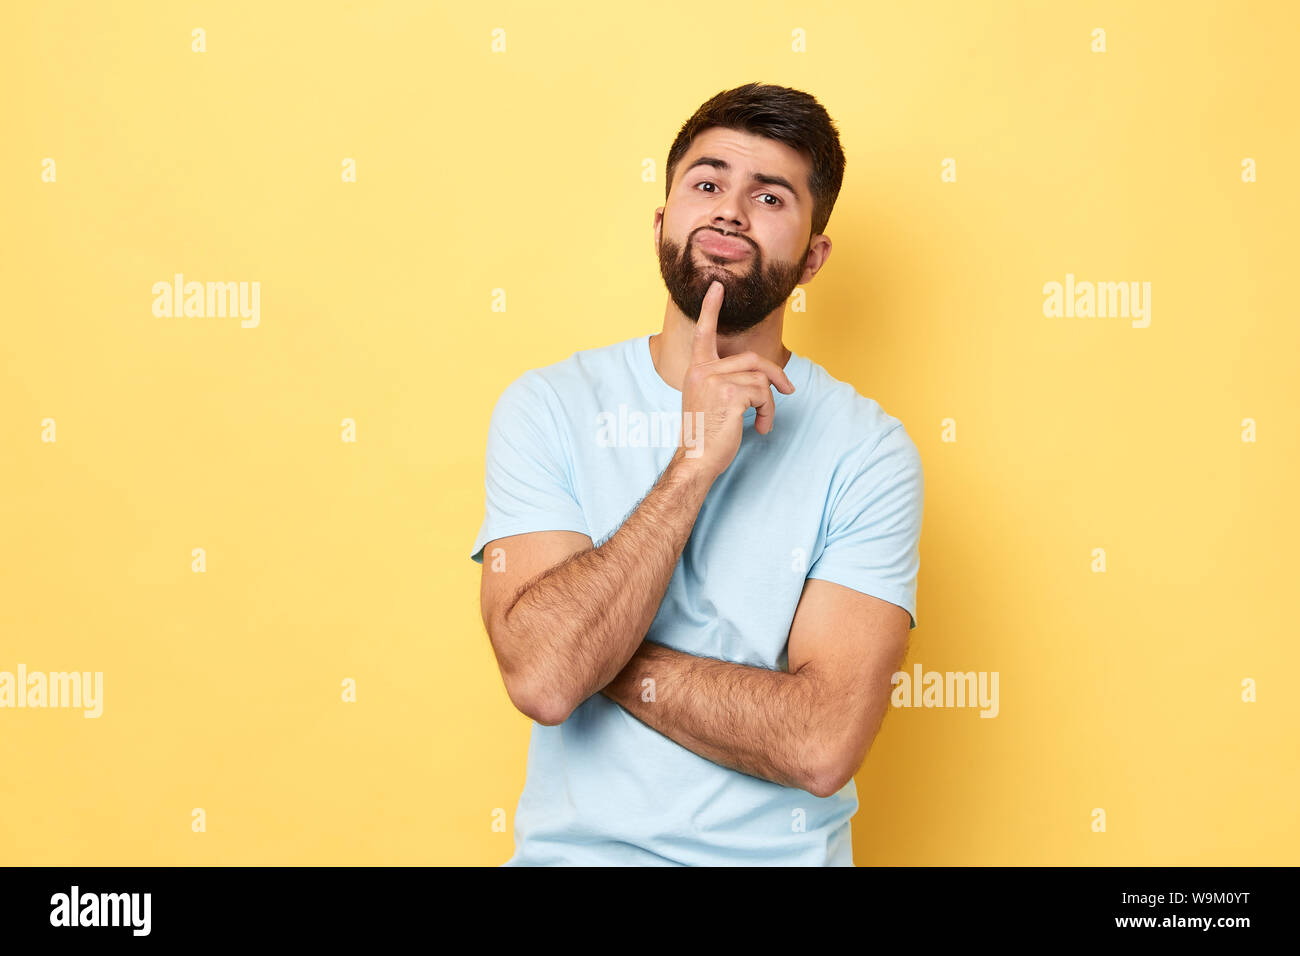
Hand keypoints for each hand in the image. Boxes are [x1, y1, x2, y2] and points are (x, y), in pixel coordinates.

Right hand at [676, 280, 794, 481]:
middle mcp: (703, 371)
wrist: (696, 460)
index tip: (717, 287)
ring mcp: (716, 380)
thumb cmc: (706, 436)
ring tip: (762, 422)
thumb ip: (726, 382)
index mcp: (696, 370)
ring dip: (770, 403)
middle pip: (752, 359)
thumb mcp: (710, 401)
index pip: (703, 333)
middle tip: (789, 390)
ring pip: (761, 379)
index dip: (711, 309)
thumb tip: (763, 378)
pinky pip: (764, 393)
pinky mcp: (731, 394)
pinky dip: (769, 412)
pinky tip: (760, 427)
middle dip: (775, 375)